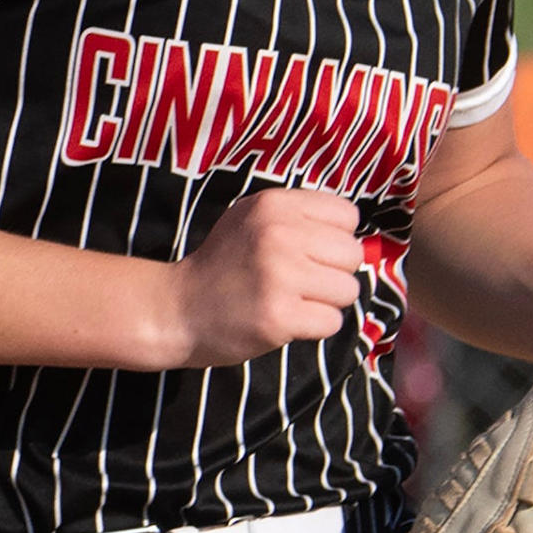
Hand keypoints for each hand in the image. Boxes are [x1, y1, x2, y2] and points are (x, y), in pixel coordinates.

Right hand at [165, 184, 369, 365]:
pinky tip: (285, 321)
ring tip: (290, 300)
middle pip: (352, 254)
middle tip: (296, 281)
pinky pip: (332, 322)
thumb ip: (299, 219)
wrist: (176, 309)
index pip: (347, 216)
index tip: (304, 252)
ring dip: (325, 302)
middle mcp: (278, 234)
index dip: (332, 238)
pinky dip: (313, 327)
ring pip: (348, 290)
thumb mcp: (251, 220)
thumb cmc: (223, 266)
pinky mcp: (280, 315)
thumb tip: (356, 239)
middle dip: (332, 272)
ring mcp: (279, 276)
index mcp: (273, 205)